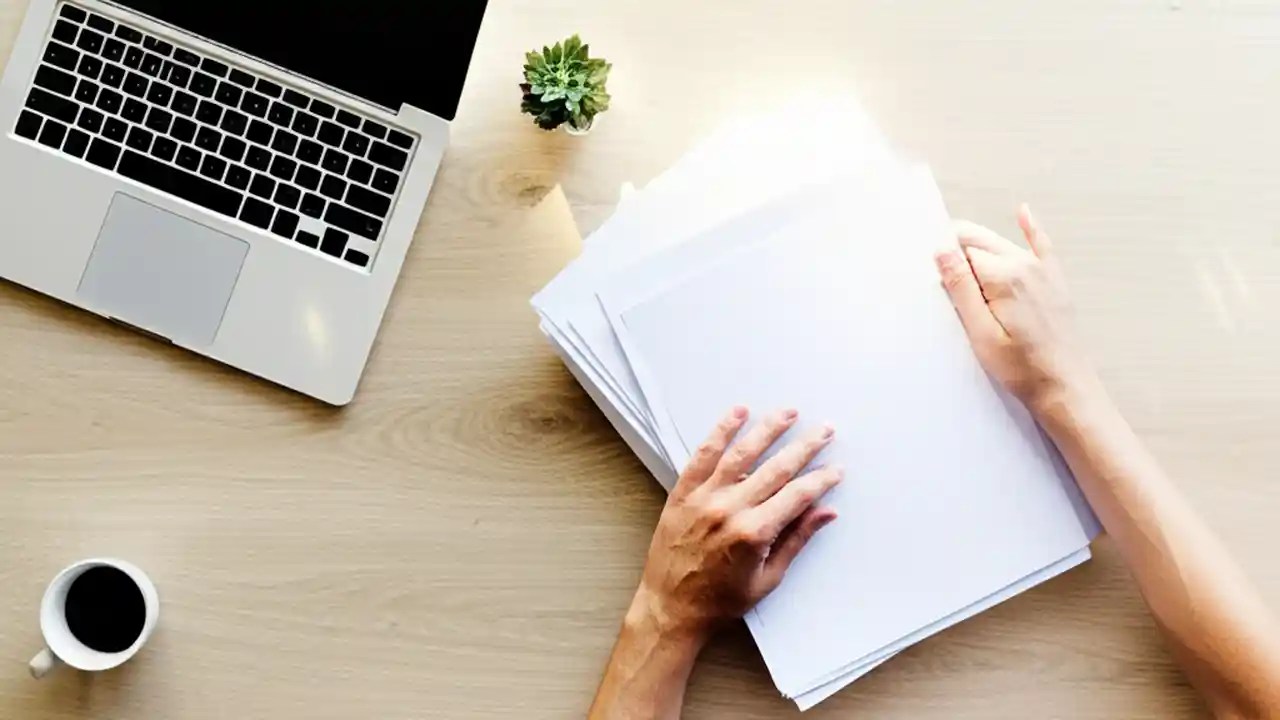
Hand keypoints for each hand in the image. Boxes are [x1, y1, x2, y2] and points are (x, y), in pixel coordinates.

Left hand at [629, 407, 842, 642]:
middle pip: (776, 468)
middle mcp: (730, 510)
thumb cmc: (720, 601)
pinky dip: (721, 432)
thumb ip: (796, 540)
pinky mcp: (683, 493)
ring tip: (788, 412)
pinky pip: (703, 455)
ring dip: (768, 429)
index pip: (798, 495)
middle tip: (825, 430)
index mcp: (754, 533)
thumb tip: (826, 512)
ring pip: (741, 453)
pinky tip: (737, 413)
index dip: (821, 480)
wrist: (670, 607)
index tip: (836, 469)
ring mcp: (704, 498)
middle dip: (805, 447)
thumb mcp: (767, 579)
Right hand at [935, 204, 1100, 411]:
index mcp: (1005, 276)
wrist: (1065, 388)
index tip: (929, 272)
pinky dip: (1030, 228)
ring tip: (955, 251)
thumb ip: (962, 288)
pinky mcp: (1054, 282)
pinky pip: (1041, 245)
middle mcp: (1025, 265)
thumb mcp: (981, 333)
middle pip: (980, 241)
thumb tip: (943, 250)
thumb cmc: (1021, 368)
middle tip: (935, 264)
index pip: (962, 251)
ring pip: (1002, 243)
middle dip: (955, 246)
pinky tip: (1023, 212)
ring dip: (978, 243)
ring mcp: (1043, 271)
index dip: (943, 261)